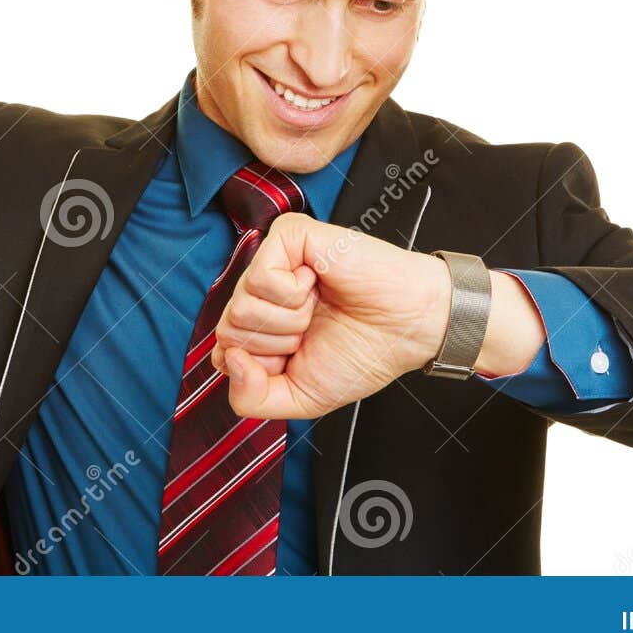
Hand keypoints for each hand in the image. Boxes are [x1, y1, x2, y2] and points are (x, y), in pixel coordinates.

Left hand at [208, 212, 454, 418]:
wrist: (407, 327)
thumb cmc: (361, 354)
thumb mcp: (299, 396)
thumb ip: (251, 397)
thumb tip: (227, 359)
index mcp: (263, 323)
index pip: (224, 352)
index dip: (261, 368)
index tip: (298, 358)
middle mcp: (261, 291)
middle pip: (229, 330)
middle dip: (276, 345)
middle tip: (313, 329)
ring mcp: (273, 261)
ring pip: (241, 306)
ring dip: (289, 321)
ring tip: (319, 307)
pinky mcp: (288, 236)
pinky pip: (261, 278)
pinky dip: (295, 295)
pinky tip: (319, 284)